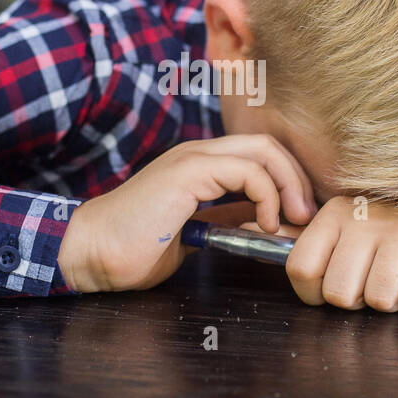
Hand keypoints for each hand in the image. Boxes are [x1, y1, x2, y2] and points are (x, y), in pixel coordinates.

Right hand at [58, 134, 316, 292]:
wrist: (92, 252)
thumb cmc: (135, 248)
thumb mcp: (197, 231)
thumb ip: (228, 219)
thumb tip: (265, 223)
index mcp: (199, 164)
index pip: (259, 154)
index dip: (288, 181)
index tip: (298, 218)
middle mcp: (198, 153)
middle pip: (268, 146)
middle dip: (297, 179)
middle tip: (306, 217)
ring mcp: (192, 159)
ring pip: (263, 152)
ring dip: (289, 187)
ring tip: (291, 221)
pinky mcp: (188, 172)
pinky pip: (248, 171)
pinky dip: (268, 196)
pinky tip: (265, 223)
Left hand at [252, 197, 397, 312]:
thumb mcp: (355, 235)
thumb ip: (308, 240)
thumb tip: (246, 233)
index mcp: (339, 211)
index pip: (302, 268)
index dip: (316, 295)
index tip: (339, 289)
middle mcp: (369, 213)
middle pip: (339, 292)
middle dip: (361, 302)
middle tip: (383, 282)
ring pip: (379, 299)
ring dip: (395, 303)